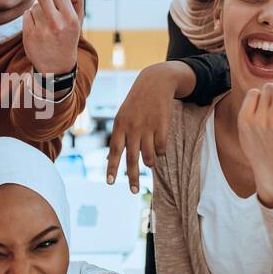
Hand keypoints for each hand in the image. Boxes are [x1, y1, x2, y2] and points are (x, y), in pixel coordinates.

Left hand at [20, 0, 84, 75]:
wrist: (56, 68)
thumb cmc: (68, 39)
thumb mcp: (79, 23)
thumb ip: (76, 3)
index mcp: (71, 19)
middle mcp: (57, 23)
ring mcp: (42, 29)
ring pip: (35, 5)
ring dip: (38, 9)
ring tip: (47, 25)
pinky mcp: (29, 34)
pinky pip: (27, 14)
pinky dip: (31, 17)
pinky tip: (38, 30)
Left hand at [105, 61, 195, 192]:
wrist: (155, 82)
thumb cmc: (136, 103)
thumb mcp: (122, 116)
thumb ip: (119, 136)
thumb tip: (110, 158)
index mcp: (119, 125)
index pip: (114, 151)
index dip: (112, 168)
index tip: (110, 183)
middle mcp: (132, 128)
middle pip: (131, 159)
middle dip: (132, 177)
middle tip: (134, 191)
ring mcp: (148, 127)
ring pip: (148, 156)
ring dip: (150, 163)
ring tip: (150, 163)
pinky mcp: (162, 126)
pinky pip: (161, 148)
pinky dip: (160, 152)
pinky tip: (159, 147)